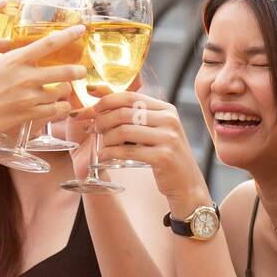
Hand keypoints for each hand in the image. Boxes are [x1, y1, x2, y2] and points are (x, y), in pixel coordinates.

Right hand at [0, 25, 85, 138]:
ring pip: (60, 93)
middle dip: (77, 71)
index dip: (68, 36)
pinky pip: (52, 112)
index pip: (48, 44)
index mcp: (13, 60)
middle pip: (63, 71)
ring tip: (66, 92)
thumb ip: (9, 63)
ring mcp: (26, 98)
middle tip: (82, 70)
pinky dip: (60, 109)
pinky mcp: (26, 115)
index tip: (81, 30)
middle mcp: (23, 77)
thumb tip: (21, 59)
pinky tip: (60, 108)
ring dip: (65, 92)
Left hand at [72, 91, 211, 213]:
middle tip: (91, 129)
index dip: (106, 100)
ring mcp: (168, 138)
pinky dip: (110, 153)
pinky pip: (127, 151)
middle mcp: (169, 120)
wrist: (186, 183)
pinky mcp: (163, 156)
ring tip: (100, 144)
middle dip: (101, 120)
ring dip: (105, 138)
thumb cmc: (163, 154)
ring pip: (123, 131)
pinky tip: (103, 156)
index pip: (130, 97)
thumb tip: (99, 92)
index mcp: (166, 109)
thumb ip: (134, 114)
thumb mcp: (153, 130)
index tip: (90, 108)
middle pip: (124, 113)